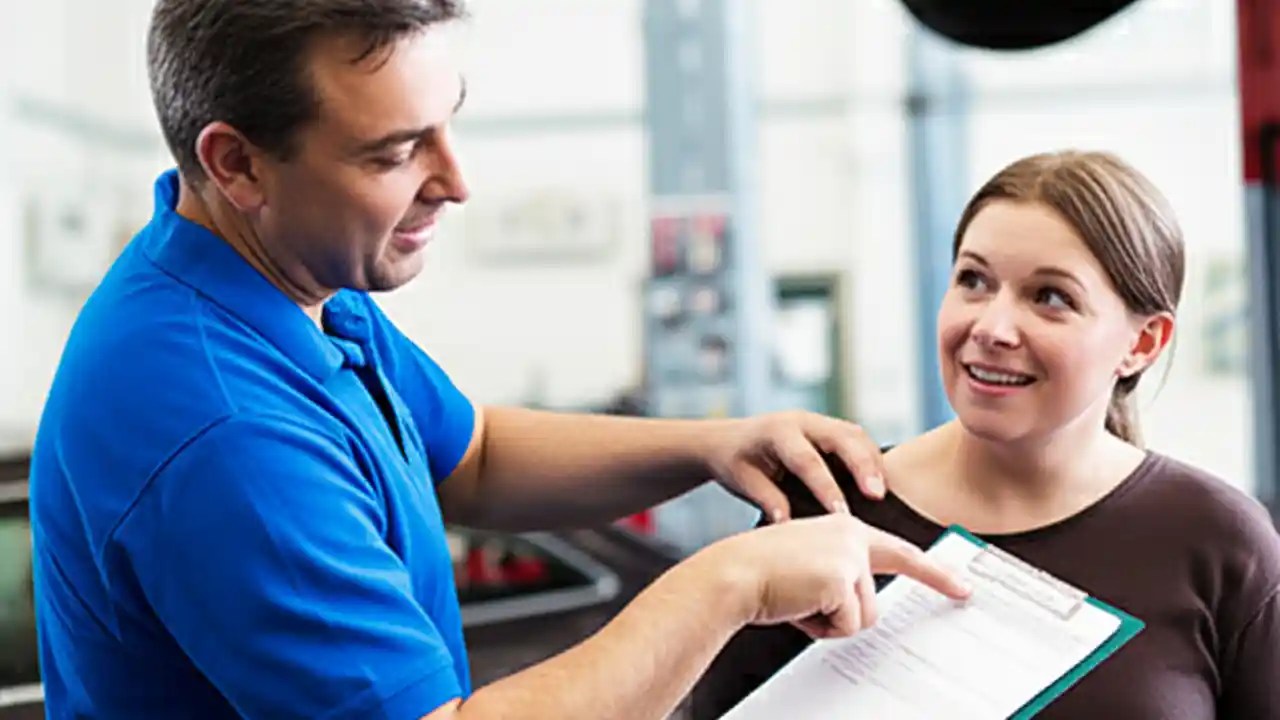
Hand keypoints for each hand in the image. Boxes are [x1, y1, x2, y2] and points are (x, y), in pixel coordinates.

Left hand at [705, 410, 886, 522]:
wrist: (726, 438)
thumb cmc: (734, 461)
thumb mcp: (742, 480)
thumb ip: (766, 499)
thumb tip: (788, 523)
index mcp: (777, 432)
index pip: (806, 460)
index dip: (826, 488)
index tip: (840, 515)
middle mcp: (801, 421)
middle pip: (841, 438)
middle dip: (862, 465)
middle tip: (877, 495)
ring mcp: (818, 421)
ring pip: (855, 435)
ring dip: (872, 461)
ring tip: (884, 491)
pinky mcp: (829, 429)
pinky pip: (857, 438)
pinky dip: (871, 457)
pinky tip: (880, 481)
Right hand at [708, 514, 970, 638]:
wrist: (732, 574)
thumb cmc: (761, 575)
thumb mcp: (808, 570)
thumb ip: (839, 579)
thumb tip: (860, 612)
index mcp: (844, 529)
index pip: (900, 553)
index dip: (935, 574)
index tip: (962, 588)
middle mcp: (851, 535)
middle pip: (874, 602)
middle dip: (848, 618)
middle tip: (872, 603)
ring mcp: (849, 555)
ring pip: (862, 617)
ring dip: (828, 623)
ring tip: (798, 602)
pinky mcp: (842, 578)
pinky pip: (846, 625)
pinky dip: (820, 628)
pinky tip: (797, 607)